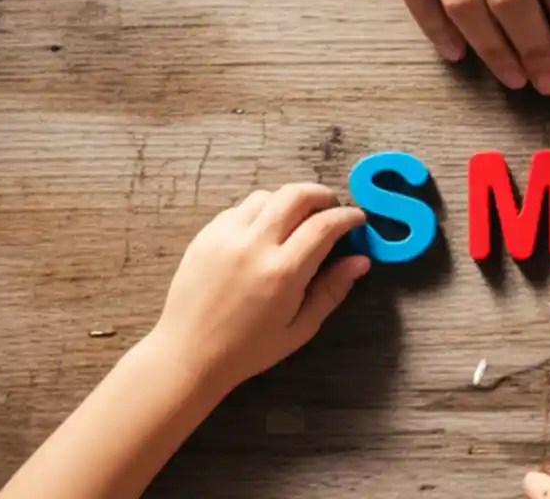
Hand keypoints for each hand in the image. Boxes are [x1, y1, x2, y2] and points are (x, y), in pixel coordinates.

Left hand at [147, 183, 370, 390]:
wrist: (188, 354)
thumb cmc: (249, 349)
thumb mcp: (300, 328)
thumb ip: (332, 290)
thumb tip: (361, 260)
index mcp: (282, 273)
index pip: (324, 225)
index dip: (347, 217)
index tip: (358, 220)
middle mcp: (254, 246)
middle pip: (296, 195)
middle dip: (322, 196)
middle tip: (331, 210)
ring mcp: (225, 236)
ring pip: (267, 195)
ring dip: (289, 201)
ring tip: (297, 221)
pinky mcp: (205, 235)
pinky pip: (240, 208)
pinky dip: (261, 212)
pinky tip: (265, 233)